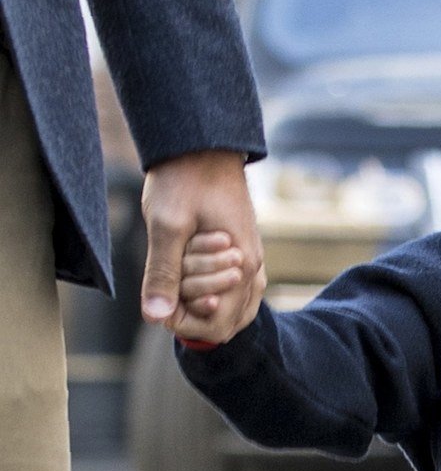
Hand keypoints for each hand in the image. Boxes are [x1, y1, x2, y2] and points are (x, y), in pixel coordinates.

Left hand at [140, 150, 263, 342]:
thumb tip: (156, 317)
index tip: (160, 298)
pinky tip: (190, 273)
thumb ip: (163, 274)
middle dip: (194, 311)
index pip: (220, 325)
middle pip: (230, 321)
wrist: (203, 146)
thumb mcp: (166, 227)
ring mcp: (252, 257)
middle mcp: (254, 266)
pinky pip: (236, 288)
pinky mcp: (244, 249)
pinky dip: (212, 289)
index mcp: (242, 264)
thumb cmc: (185, 181)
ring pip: (236, 307)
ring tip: (180, 275)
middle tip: (171, 279)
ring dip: (203, 299)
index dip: (184, 322)